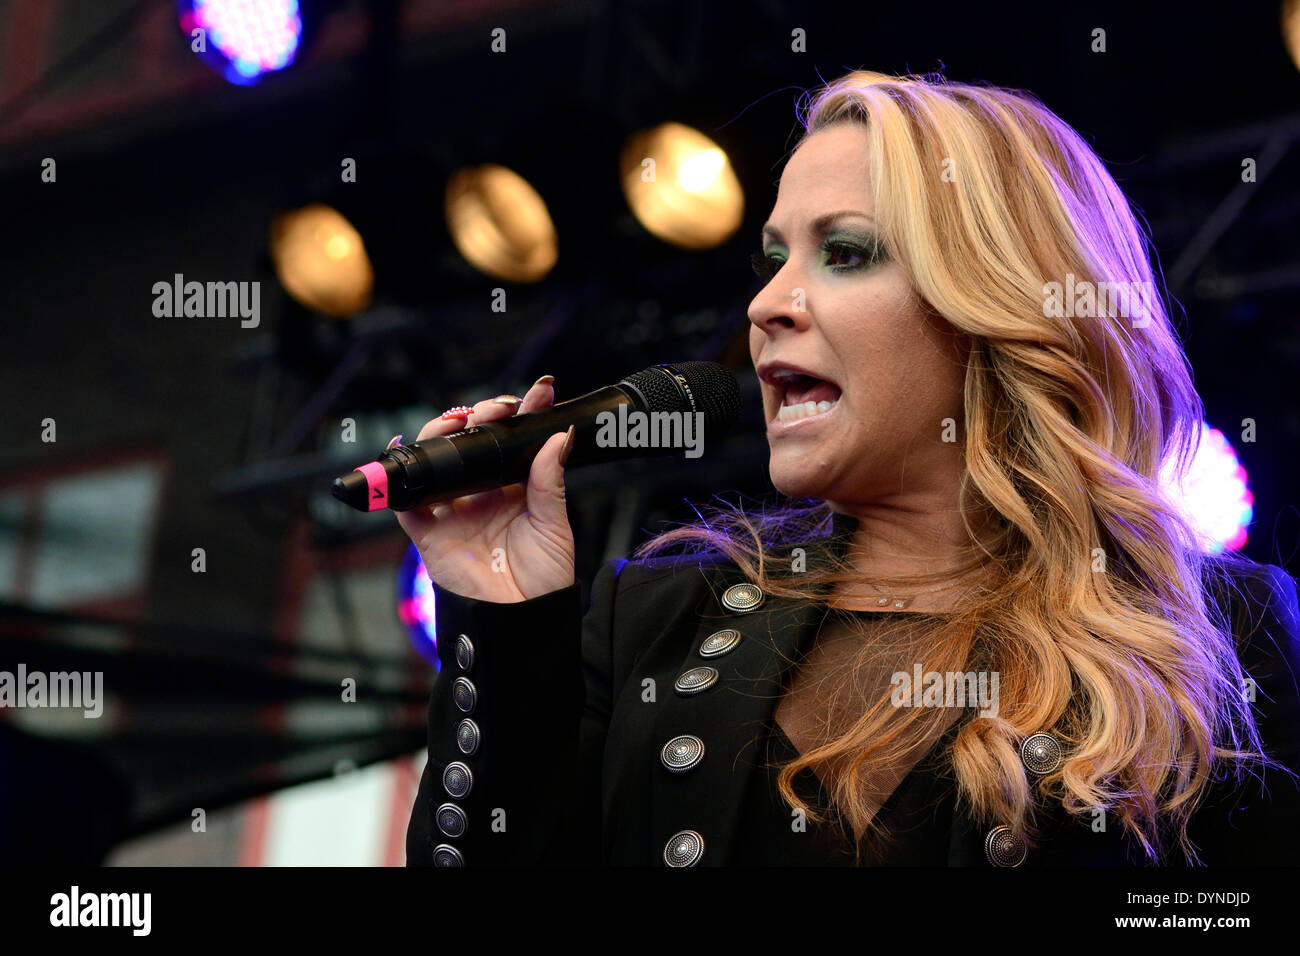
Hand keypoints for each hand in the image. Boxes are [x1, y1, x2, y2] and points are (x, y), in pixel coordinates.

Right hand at [394, 376, 575, 601]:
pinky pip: (406, 502)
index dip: (523, 414)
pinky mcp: (429, 534)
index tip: (540, 391)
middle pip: (471, 444)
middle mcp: (481, 496)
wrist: (522, 623)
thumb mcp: (554, 527)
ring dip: (442, 435)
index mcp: (514, 491)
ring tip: (460, 421)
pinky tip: (408, 452)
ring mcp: (453, 513)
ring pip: (437, 462)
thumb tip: (558, 436)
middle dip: (482, 416)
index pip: (514, 443)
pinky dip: (398, 478)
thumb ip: (549, 482)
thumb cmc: (543, 582)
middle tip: (501, 408)